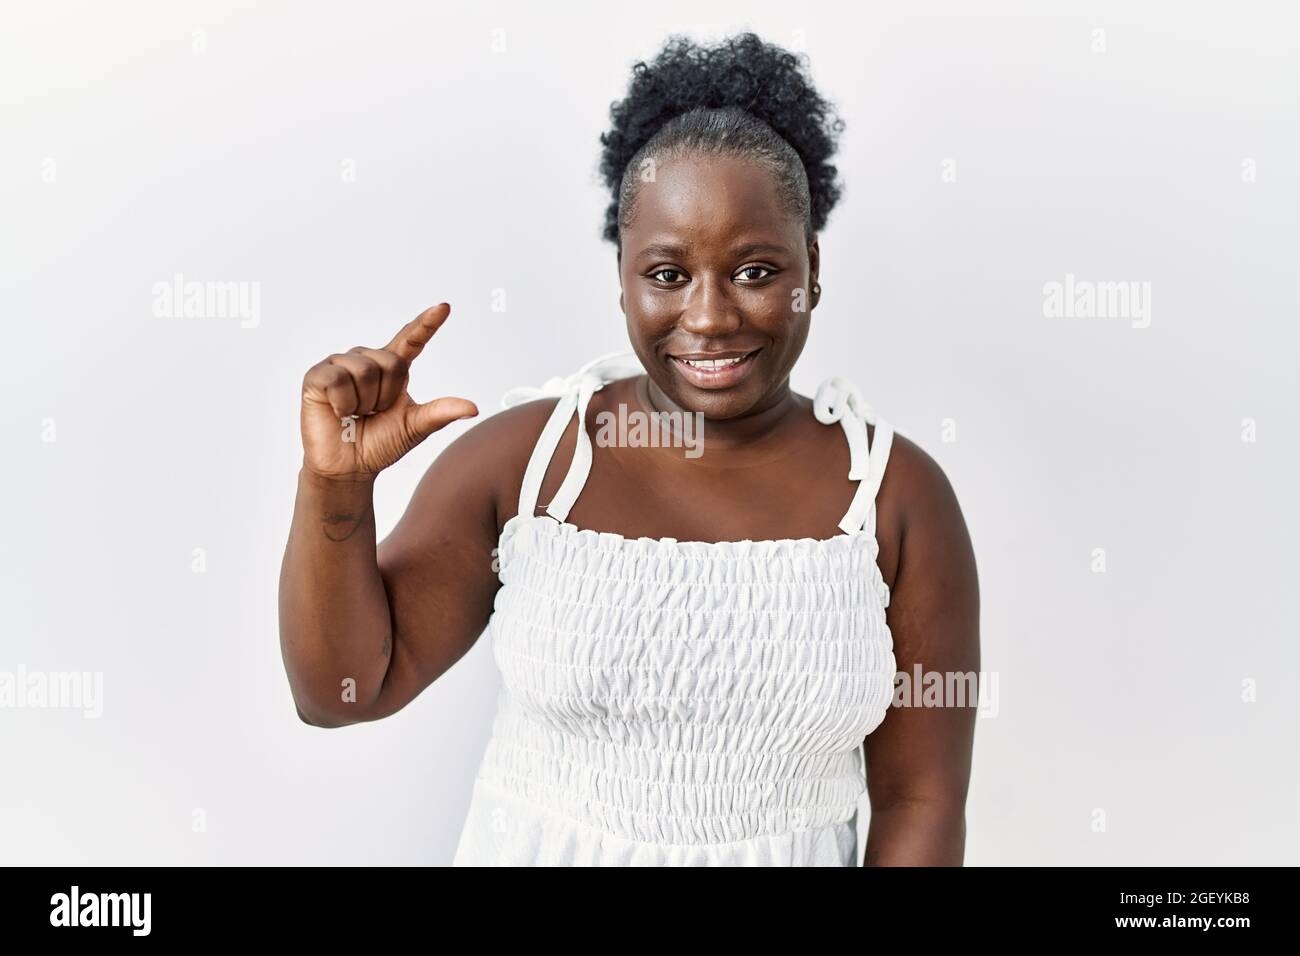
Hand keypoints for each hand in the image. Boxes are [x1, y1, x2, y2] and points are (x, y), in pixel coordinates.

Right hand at [299, 303, 477, 479]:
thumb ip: (441, 413)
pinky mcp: (318, 375)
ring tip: (355, 413)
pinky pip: (338, 380)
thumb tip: (473, 408)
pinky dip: (343, 404)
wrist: (349, 466)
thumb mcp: (414, 427)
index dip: (427, 323)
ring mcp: (341, 364)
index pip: (412, 340)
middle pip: (392, 363)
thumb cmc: (380, 444)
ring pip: (365, 371)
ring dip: (364, 403)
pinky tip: (337, 412)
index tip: (444, 307)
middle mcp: (367, 359)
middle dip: (386, 396)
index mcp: (393, 368)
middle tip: (373, 413)